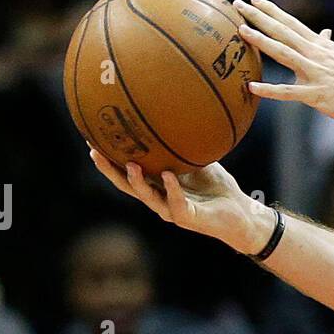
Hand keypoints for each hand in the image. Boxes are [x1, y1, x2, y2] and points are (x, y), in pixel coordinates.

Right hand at [89, 146, 271, 254]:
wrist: (240, 213)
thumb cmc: (216, 188)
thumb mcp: (198, 161)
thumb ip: (186, 146)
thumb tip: (178, 116)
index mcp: (157, 186)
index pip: (128, 171)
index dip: (110, 159)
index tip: (93, 140)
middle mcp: (159, 199)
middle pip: (127, 185)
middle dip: (110, 170)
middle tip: (95, 151)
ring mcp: (171, 210)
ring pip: (147, 197)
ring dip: (137, 181)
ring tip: (130, 164)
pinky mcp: (188, 218)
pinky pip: (176, 203)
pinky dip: (172, 188)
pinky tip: (167, 175)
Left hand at [234, 0, 333, 131]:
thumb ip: (328, 45)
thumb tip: (325, 32)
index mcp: (320, 46)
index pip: (291, 23)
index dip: (271, 11)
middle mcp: (316, 55)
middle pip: (283, 31)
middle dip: (259, 17)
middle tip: (239, 4)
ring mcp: (316, 73)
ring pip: (284, 53)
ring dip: (262, 41)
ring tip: (241, 31)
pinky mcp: (317, 94)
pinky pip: (289, 92)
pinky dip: (270, 89)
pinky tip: (252, 86)